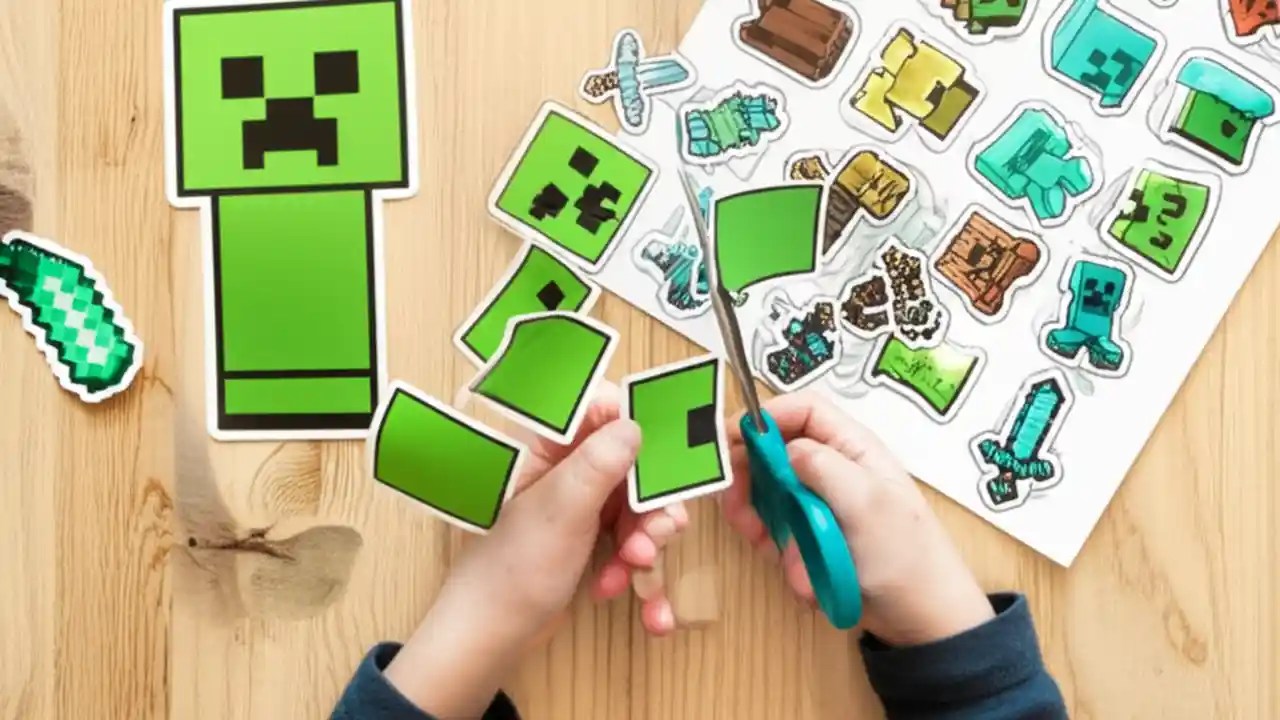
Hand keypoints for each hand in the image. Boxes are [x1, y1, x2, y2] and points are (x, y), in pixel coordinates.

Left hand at [386, 386, 687, 716]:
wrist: (492, 636)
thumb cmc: (511, 571)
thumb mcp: (561, 512)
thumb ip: (598, 464)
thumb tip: (634, 424)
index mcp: (544, 445)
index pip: (602, 409)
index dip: (639, 429)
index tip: (665, 460)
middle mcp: (564, 466)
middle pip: (632, 461)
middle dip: (649, 503)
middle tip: (653, 537)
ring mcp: (578, 500)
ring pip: (636, 502)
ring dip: (644, 538)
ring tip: (634, 569)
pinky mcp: (588, 533)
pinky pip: (628, 536)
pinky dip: (635, 565)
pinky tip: (630, 594)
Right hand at [723, 393, 993, 646]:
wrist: (921, 616)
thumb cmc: (902, 552)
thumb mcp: (866, 502)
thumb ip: (823, 466)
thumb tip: (783, 446)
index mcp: (851, 448)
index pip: (803, 410)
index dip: (766, 416)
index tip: (731, 440)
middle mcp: (832, 468)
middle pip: (774, 450)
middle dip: (750, 475)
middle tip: (733, 501)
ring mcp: (818, 504)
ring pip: (768, 495)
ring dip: (760, 520)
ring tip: (763, 545)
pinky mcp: (809, 536)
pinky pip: (777, 532)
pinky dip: (777, 550)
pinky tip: (794, 573)